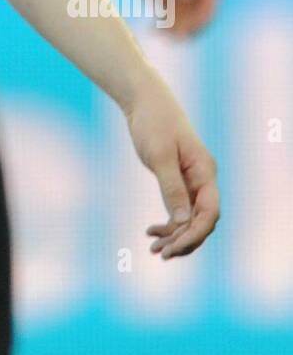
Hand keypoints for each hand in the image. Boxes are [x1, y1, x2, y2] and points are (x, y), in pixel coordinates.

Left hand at [98, 0, 219, 37]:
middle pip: (202, 3)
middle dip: (193, 22)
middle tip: (173, 39)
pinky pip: (169, 7)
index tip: (188, 29)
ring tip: (158, 35)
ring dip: (178, 25)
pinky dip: (165, 21)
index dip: (205, 11)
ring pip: (186, 9)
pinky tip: (152, 29)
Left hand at [124, 72, 219, 258]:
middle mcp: (203, 179)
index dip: (194, 235)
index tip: (173, 248)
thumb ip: (171, 188)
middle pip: (202, 221)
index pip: (209, 213)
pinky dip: (169, 224)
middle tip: (158, 254)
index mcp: (205, 172)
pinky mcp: (178, 180)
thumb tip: (181, 222)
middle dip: (183, 240)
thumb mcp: (159, 156)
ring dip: (175, 236)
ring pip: (190, 218)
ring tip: (153, 249)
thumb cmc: (153, 123)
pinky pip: (180, 210)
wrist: (145, 101)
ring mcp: (192, 180)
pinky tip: (152, 231)